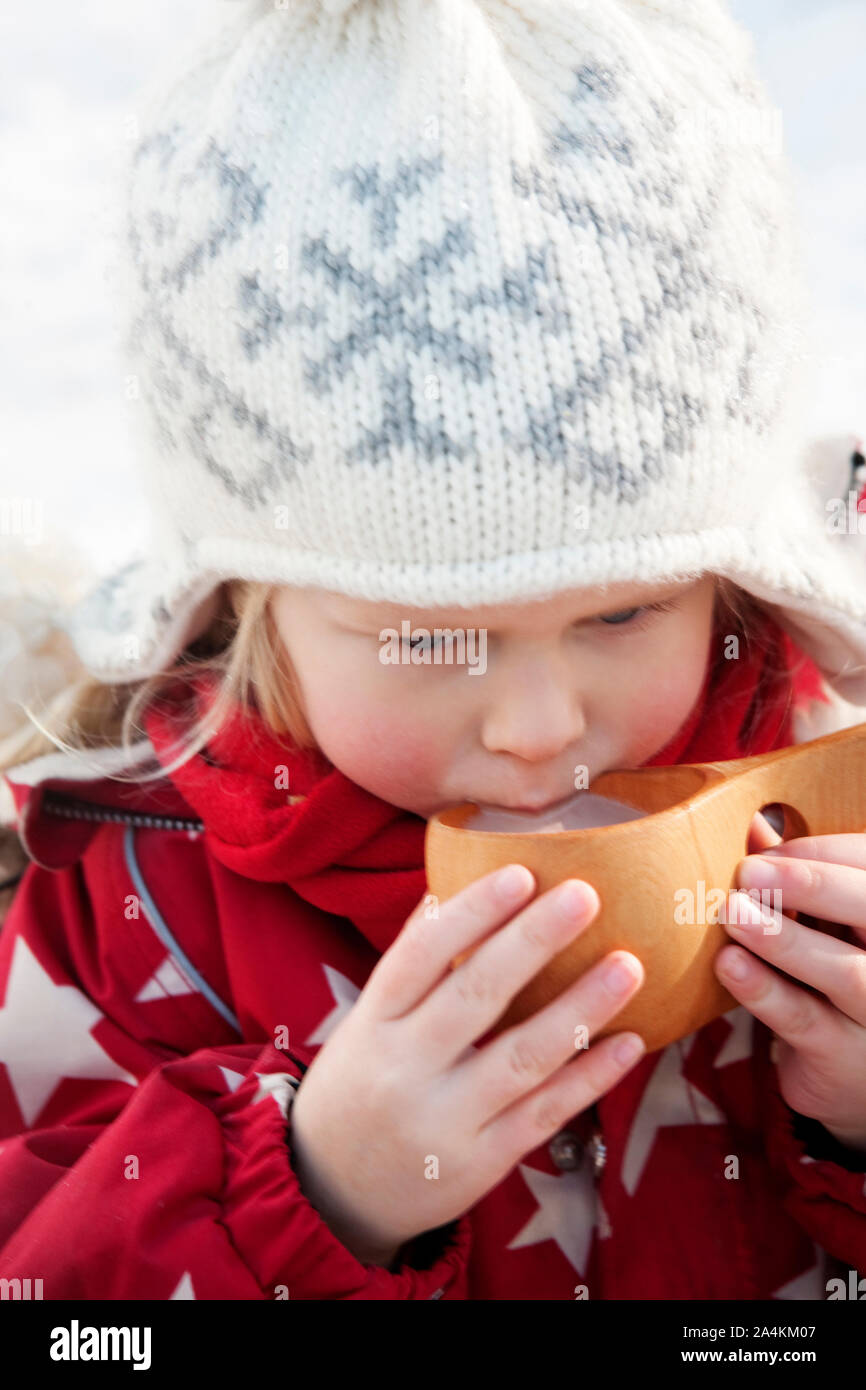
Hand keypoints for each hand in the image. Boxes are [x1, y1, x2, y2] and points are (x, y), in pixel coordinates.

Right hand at [289, 864, 645, 1263]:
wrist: (332, 1191)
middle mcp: (405, 1067)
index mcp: (374, 1020)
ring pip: (520, 1057)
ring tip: (628, 965)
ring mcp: (444, 1118)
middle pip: (474, 996)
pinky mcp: (481, 1162)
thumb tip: (460, 884)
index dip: (471, 911)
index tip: (521, 873)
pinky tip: (629, 1042)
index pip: (420, 953)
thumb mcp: (367, 1022)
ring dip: (579, 1009)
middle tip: (586, 895)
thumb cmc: (363, 1082)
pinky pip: (542, 1114)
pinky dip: (588, 1078)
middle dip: (532, 942)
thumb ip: (414, 966)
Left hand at [714, 816, 865, 1153]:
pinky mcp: (846, 1059)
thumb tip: (753, 822)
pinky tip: (729, 964)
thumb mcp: (821, 922)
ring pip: (847, 973)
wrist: (843, 1069)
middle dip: (814, 885)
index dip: (823, 854)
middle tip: (749, 872)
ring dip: (785, 939)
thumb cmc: (828, 973)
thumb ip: (792, 876)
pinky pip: (805, 1020)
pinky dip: (764, 990)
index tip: (765, 850)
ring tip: (732, 912)